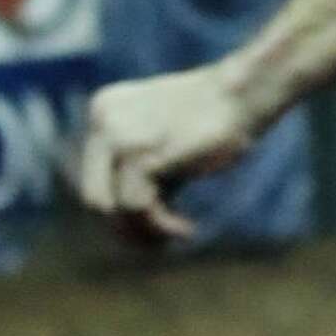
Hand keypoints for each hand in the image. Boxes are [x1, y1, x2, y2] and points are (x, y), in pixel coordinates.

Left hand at [77, 61, 255, 238]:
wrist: (242, 93)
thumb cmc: (217, 120)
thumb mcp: (167, 145)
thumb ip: (143, 174)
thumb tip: (130, 226)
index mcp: (103, 112)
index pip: (93, 178)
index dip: (121, 212)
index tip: (154, 226)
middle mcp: (102, 121)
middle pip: (94, 198)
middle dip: (127, 229)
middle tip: (161, 241)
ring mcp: (117, 137)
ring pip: (112, 208)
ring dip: (146, 232)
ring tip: (179, 233)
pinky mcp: (140, 155)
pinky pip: (137, 208)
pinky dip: (163, 226)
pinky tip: (187, 229)